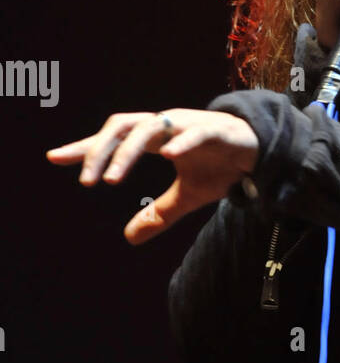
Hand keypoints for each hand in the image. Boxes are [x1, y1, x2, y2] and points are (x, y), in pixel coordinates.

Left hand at [46, 108, 259, 244]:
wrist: (262, 151)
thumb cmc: (220, 166)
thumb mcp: (187, 196)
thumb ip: (159, 213)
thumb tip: (129, 237)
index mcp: (156, 138)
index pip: (114, 139)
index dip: (85, 148)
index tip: (54, 158)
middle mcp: (166, 125)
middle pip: (123, 128)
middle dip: (100, 151)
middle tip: (87, 182)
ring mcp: (189, 125)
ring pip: (150, 129)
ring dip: (127, 153)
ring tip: (111, 179)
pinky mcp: (216, 130)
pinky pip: (195, 132)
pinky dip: (181, 142)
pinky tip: (168, 155)